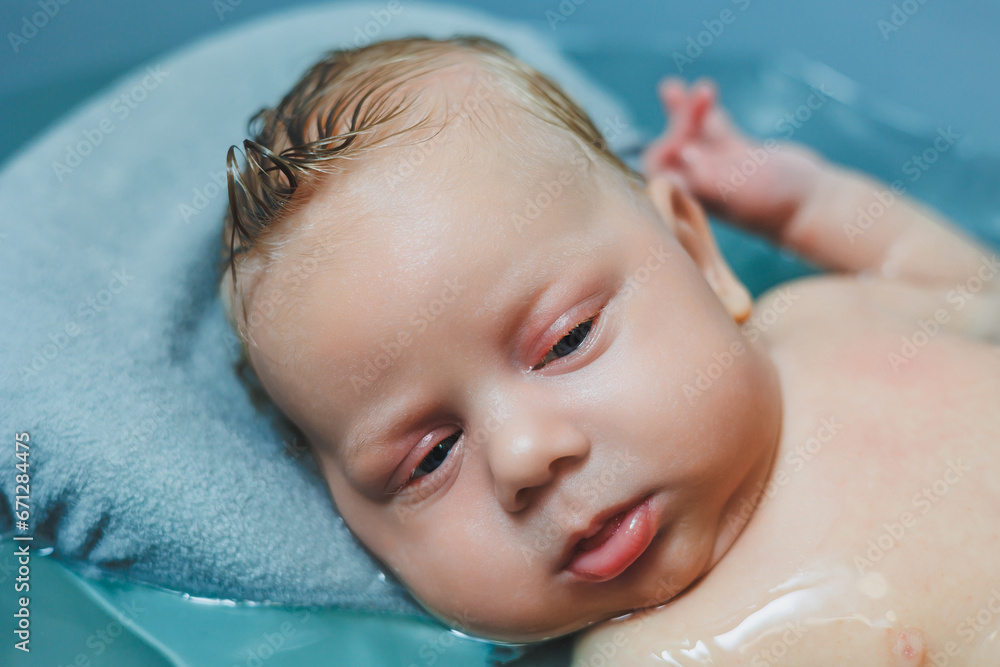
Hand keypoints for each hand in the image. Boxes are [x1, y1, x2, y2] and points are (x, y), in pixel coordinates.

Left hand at [642, 77, 821, 239]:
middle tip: (703, 95)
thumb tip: (685, 155)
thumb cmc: (776, 203)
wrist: (818, 205)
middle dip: (681, 120)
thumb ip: (709, 174)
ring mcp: (720, 168)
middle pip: (673, 149)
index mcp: (692, 200)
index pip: (659, 173)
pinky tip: (704, 90)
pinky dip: (706, 112)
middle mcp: (700, 185)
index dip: (664, 149)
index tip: (688, 138)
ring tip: (676, 87)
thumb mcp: (740, 189)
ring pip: (692, 135)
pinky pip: (714, 130)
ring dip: (686, 111)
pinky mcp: (739, 155)